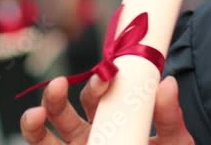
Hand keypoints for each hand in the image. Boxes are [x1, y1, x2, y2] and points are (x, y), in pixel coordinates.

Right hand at [20, 75, 192, 144]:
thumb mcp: (174, 140)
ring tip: (36, 112)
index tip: (106, 73)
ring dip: (38, 117)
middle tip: (60, 84)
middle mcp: (91, 132)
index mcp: (115, 118)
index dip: (99, 82)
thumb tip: (167, 82)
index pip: (101, 94)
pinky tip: (35, 123)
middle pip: (66, 109)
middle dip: (58, 95)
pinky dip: (36, 134)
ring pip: (47, 130)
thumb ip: (169, 115)